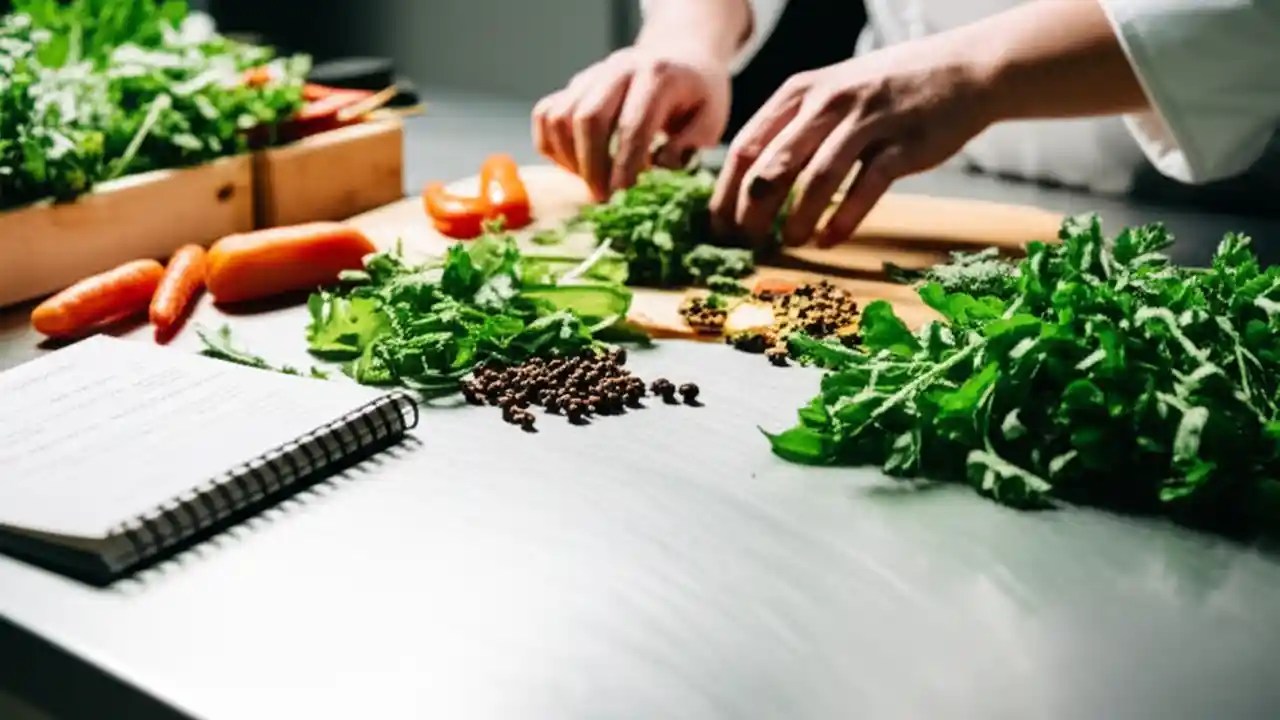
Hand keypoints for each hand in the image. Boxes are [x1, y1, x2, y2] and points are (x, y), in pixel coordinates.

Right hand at [532, 46, 731, 200]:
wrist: (682, 57)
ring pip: (560, 116)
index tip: (624, 197)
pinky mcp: (574, 85)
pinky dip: (551, 146)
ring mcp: (592, 75)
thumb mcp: (711, 120)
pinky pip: (546, 114)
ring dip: (570, 159)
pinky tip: (574, 166)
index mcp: (658, 76)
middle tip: (603, 199)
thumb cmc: (698, 95)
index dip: (625, 167)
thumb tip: (657, 171)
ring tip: (591, 183)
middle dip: (592, 167)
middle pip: (588, 118)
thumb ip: (687, 147)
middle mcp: (619, 69)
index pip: (633, 126)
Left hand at [711, 37, 993, 247]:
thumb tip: (751, 185)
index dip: (726, 192)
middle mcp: (826, 104)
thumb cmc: (888, 91)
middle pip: (771, 168)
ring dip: (795, 221)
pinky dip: (842, 220)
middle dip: (751, 214)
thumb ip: (793, 131)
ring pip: (814, 180)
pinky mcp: (901, 146)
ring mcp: (865, 123)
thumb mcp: (831, 94)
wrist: (963, 70)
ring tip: (787, 245)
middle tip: (745, 245)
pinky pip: (864, 189)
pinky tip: (828, 240)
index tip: (717, 227)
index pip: (746, 147)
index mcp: (800, 92)